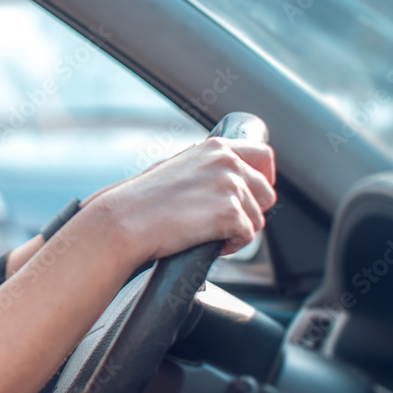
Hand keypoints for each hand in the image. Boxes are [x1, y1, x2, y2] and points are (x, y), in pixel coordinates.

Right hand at [85, 136, 276, 261]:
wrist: (126, 219)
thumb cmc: (142, 199)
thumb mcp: (177, 167)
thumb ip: (207, 165)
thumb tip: (227, 174)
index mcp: (215, 147)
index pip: (263, 155)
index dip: (262, 178)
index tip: (253, 193)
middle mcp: (227, 162)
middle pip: (266, 192)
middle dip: (250, 210)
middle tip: (222, 221)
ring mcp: (230, 186)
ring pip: (258, 218)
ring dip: (237, 230)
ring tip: (207, 231)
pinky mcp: (230, 213)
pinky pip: (247, 237)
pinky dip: (230, 245)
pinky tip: (207, 240)